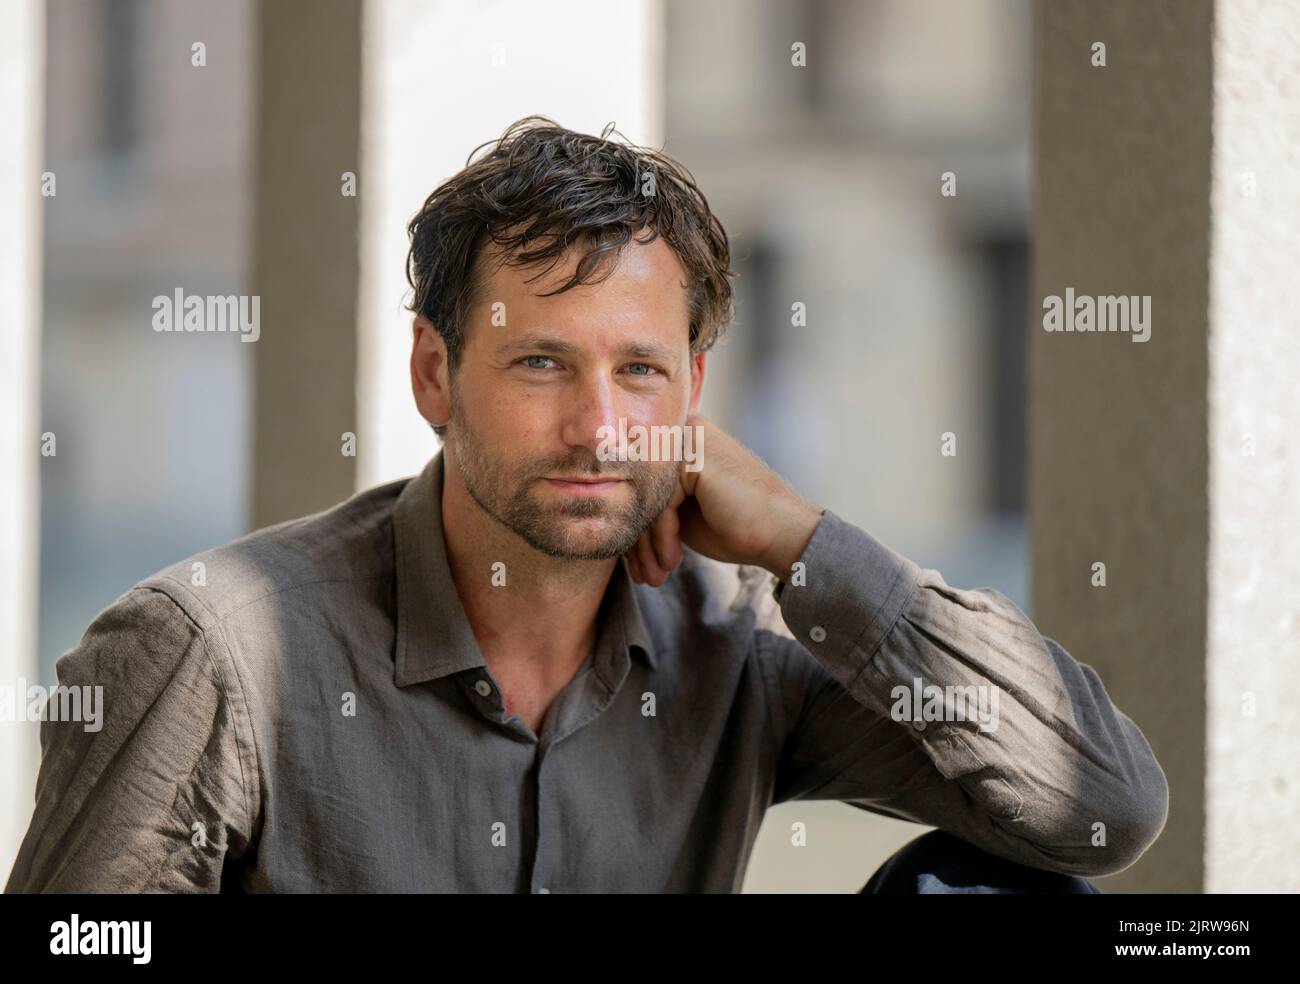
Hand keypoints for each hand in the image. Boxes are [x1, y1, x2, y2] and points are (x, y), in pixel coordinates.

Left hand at [624, 415, 823, 586]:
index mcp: (682, 438)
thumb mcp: (684, 514)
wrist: (782, 534)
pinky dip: (662, 537)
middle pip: (640, 489)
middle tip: (643, 577)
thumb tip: (611, 518)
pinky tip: (673, 561)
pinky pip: (660, 502)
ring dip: (647, 545)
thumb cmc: (738, 527)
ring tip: (654, 577)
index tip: (637, 567)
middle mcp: (684, 428)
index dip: (637, 529)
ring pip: (645, 498)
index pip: (642, 485)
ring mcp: (689, 438)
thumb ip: (654, 505)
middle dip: (638, 540)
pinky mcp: (694, 456)